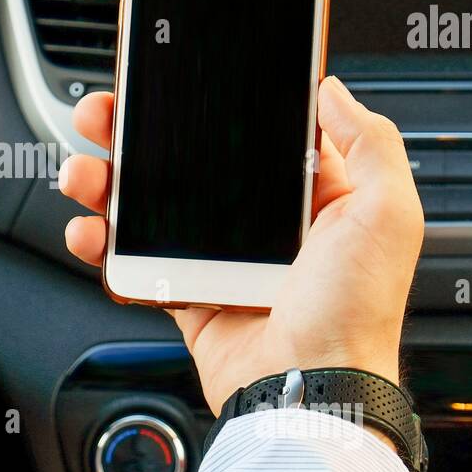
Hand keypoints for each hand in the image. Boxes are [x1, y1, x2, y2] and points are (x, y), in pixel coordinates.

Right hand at [59, 75, 423, 413]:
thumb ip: (369, 143)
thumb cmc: (355, 313)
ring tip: (85, 174)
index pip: (250, 130)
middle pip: (185, 159)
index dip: (210, 102)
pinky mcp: (186, 293)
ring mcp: (218, 257)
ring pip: (149, 203)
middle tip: (107, 116)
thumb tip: (334, 91)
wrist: (309, 390)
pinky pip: (135, 258)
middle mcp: (260, 222)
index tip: (173, 80)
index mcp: (309, 194)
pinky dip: (103, 242)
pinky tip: (90, 230)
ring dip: (108, 181)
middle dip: (137, 132)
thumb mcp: (387, 214)